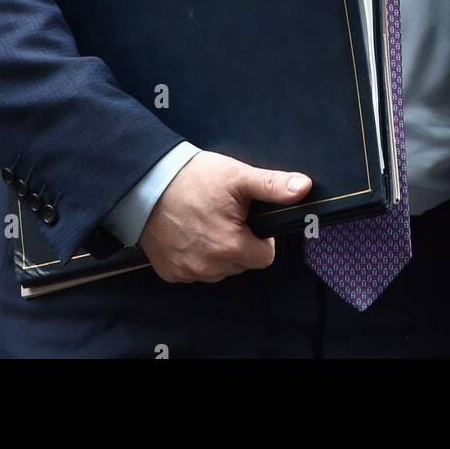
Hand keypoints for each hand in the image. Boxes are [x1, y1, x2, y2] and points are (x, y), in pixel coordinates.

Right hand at [136, 150, 312, 283]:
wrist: (145, 183)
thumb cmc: (193, 179)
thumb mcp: (237, 176)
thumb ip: (273, 185)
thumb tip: (304, 187)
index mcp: (231, 248)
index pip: (265, 256)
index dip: (261, 237)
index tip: (247, 217)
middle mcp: (210, 268)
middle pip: (241, 263)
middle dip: (239, 242)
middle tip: (224, 214)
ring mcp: (187, 272)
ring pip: (218, 269)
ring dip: (217, 251)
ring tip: (204, 220)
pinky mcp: (169, 272)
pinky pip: (193, 270)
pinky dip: (195, 255)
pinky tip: (187, 231)